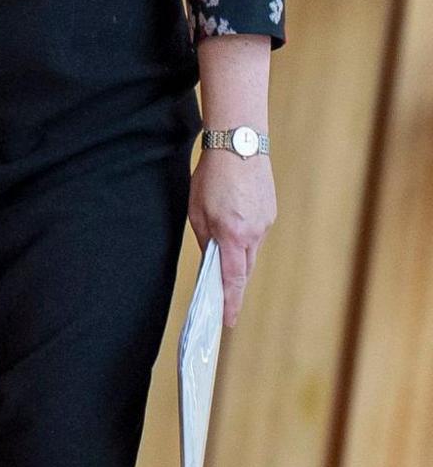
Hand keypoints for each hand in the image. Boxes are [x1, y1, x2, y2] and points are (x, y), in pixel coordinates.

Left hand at [190, 152, 274, 326]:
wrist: (240, 145)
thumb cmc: (211, 177)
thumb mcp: (196, 210)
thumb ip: (204, 238)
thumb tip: (210, 258)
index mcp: (233, 235)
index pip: (232, 279)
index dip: (230, 302)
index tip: (228, 321)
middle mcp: (254, 233)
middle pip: (243, 268)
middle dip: (234, 285)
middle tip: (224, 303)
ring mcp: (266, 223)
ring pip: (250, 251)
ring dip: (237, 258)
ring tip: (223, 261)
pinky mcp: (270, 212)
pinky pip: (256, 234)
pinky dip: (244, 238)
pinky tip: (234, 228)